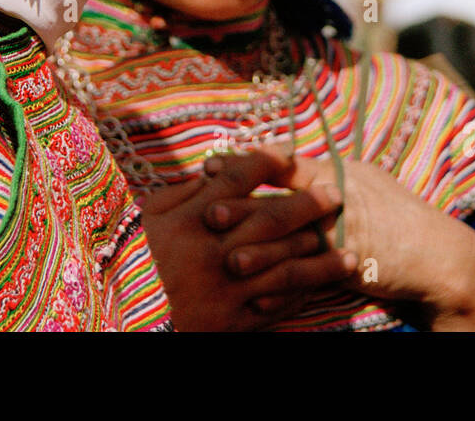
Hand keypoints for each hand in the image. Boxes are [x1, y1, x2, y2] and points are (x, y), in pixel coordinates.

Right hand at [137, 145, 356, 330]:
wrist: (124, 318)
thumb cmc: (135, 258)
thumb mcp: (151, 217)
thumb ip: (187, 192)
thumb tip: (221, 170)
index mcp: (190, 220)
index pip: (237, 179)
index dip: (267, 161)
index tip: (292, 152)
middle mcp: (211, 251)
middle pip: (270, 219)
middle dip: (308, 205)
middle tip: (338, 194)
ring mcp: (224, 289)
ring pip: (283, 266)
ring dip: (320, 257)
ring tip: (349, 251)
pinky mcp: (231, 322)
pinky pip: (277, 306)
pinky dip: (302, 294)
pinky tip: (324, 286)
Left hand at [208, 154, 474, 329]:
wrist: (438, 253)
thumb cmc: (395, 214)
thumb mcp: (361, 181)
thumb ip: (322, 173)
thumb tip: (283, 158)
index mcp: (335, 170)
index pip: (282, 163)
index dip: (245, 165)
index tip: (210, 169)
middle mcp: (339, 195)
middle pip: (282, 200)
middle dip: (243, 209)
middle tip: (208, 215)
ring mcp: (347, 230)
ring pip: (294, 241)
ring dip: (259, 254)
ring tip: (229, 265)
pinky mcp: (354, 263)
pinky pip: (313, 278)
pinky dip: (285, 290)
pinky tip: (259, 302)